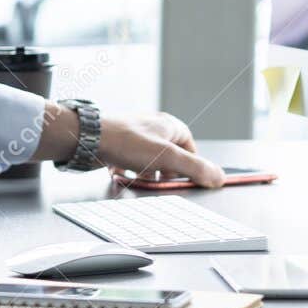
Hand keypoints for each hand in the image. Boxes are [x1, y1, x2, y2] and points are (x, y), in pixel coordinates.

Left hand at [98, 112, 224, 187]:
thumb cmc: (127, 142)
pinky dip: (129, 172)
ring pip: (149, 162)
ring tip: (138, 178)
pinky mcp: (120, 145)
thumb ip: (195, 168)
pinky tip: (122, 175)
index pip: (191, 149)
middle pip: (170, 158)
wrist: (88, 138)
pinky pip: (130, 163)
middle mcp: (154, 129)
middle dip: (164, 173)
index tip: (186, 182)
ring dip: (145, 174)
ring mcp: (136, 136)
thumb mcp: (168, 158)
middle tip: (157, 181)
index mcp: (170, 126)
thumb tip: (219, 177)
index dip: (189, 168)